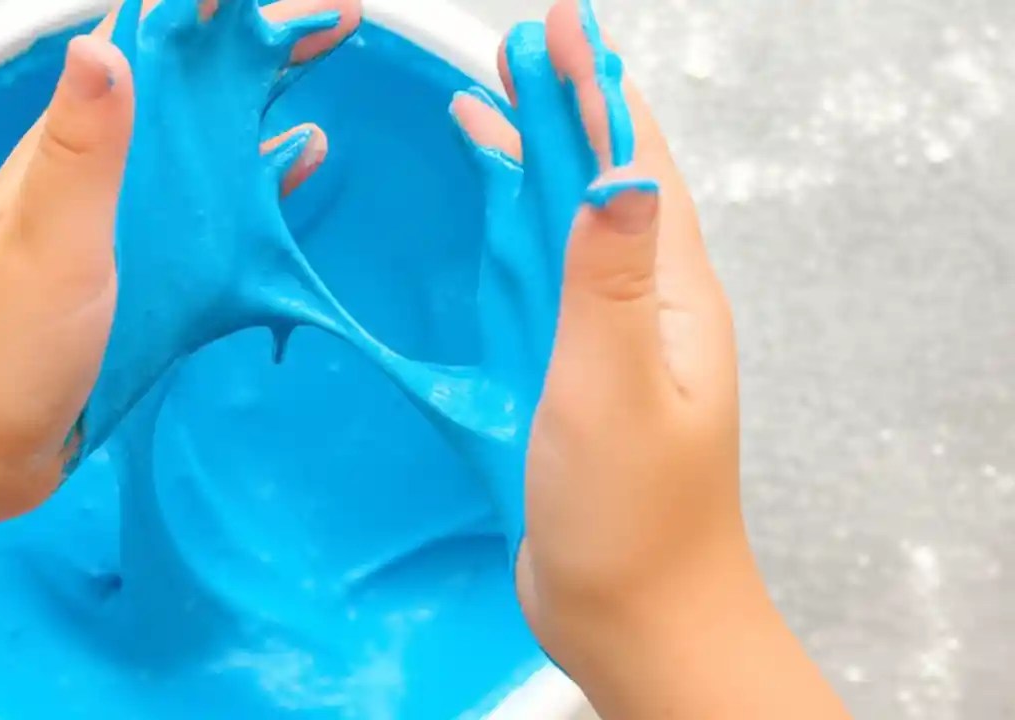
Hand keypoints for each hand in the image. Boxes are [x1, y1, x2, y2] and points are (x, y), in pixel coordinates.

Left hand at [0, 0, 349, 527]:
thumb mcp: (46, 240)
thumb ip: (79, 151)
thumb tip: (103, 46)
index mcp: (78, 146)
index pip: (151, 48)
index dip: (212, 13)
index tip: (292, 2)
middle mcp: (109, 172)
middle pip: (192, 88)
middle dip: (257, 49)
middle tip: (337, 21)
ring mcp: (132, 225)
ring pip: (209, 148)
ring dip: (263, 109)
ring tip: (323, 80)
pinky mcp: (151, 278)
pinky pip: (217, 217)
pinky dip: (260, 187)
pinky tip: (294, 174)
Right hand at [454, 2, 845, 716]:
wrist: (633, 619)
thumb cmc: (632, 519)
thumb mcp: (615, 389)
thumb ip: (606, 281)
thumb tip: (617, 169)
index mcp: (668, 294)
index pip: (635, 162)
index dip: (598, 90)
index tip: (562, 28)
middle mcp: (642, 305)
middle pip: (600, 180)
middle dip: (562, 108)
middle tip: (520, 47)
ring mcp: (605, 341)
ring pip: (565, 228)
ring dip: (535, 162)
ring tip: (492, 108)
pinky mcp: (569, 378)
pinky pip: (539, 285)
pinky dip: (511, 235)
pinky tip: (489, 222)